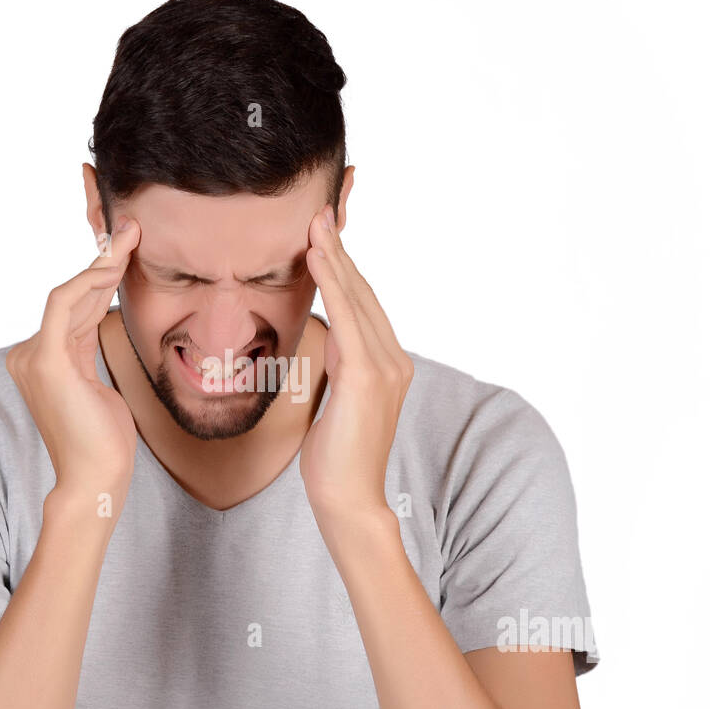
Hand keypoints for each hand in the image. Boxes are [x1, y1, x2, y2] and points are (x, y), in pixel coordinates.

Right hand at [6, 216, 139, 504]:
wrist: (97, 479)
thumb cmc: (105, 441)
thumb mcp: (101, 383)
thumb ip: (92, 348)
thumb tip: (106, 313)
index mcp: (44, 359)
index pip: (75, 306)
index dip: (101, 276)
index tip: (129, 249)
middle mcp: (30, 353)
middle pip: (72, 295)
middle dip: (104, 260)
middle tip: (133, 229)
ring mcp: (32, 355)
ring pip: (69, 293)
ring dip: (102, 263)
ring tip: (130, 238)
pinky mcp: (45, 359)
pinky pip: (64, 304)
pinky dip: (88, 281)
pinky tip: (113, 266)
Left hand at [300, 204, 413, 519]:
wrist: (348, 498)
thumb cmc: (335, 456)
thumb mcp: (336, 397)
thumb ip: (339, 363)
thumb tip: (328, 337)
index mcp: (387, 363)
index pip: (363, 303)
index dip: (344, 266)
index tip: (323, 232)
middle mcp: (394, 358)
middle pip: (362, 292)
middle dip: (340, 250)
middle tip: (320, 209)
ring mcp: (386, 367)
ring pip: (356, 298)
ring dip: (334, 256)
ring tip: (315, 221)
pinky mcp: (367, 376)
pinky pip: (348, 319)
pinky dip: (334, 284)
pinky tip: (317, 256)